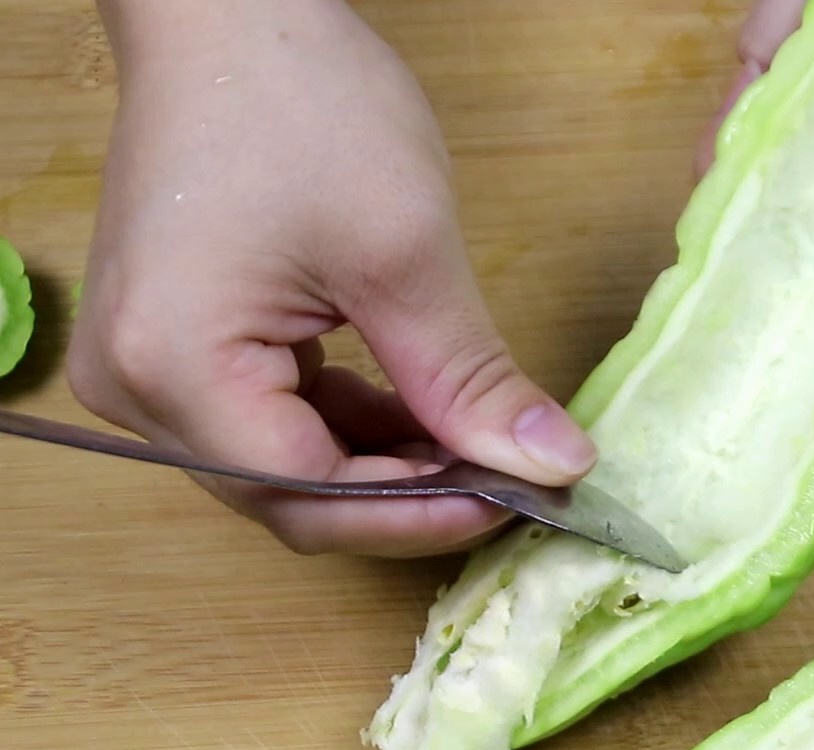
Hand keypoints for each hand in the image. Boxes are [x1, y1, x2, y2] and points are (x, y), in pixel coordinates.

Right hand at [68, 0, 598, 556]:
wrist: (229, 15)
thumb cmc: (301, 104)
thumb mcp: (406, 252)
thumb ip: (472, 379)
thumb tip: (553, 467)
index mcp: (176, 367)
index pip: (309, 497)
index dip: (422, 514)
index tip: (521, 498)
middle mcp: (138, 388)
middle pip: (291, 497)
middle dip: (409, 497)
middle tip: (513, 479)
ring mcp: (148, 368)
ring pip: (287, 467)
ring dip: (389, 466)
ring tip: (483, 445)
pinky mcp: (178, 345)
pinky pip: (273, 419)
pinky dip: (355, 427)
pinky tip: (428, 413)